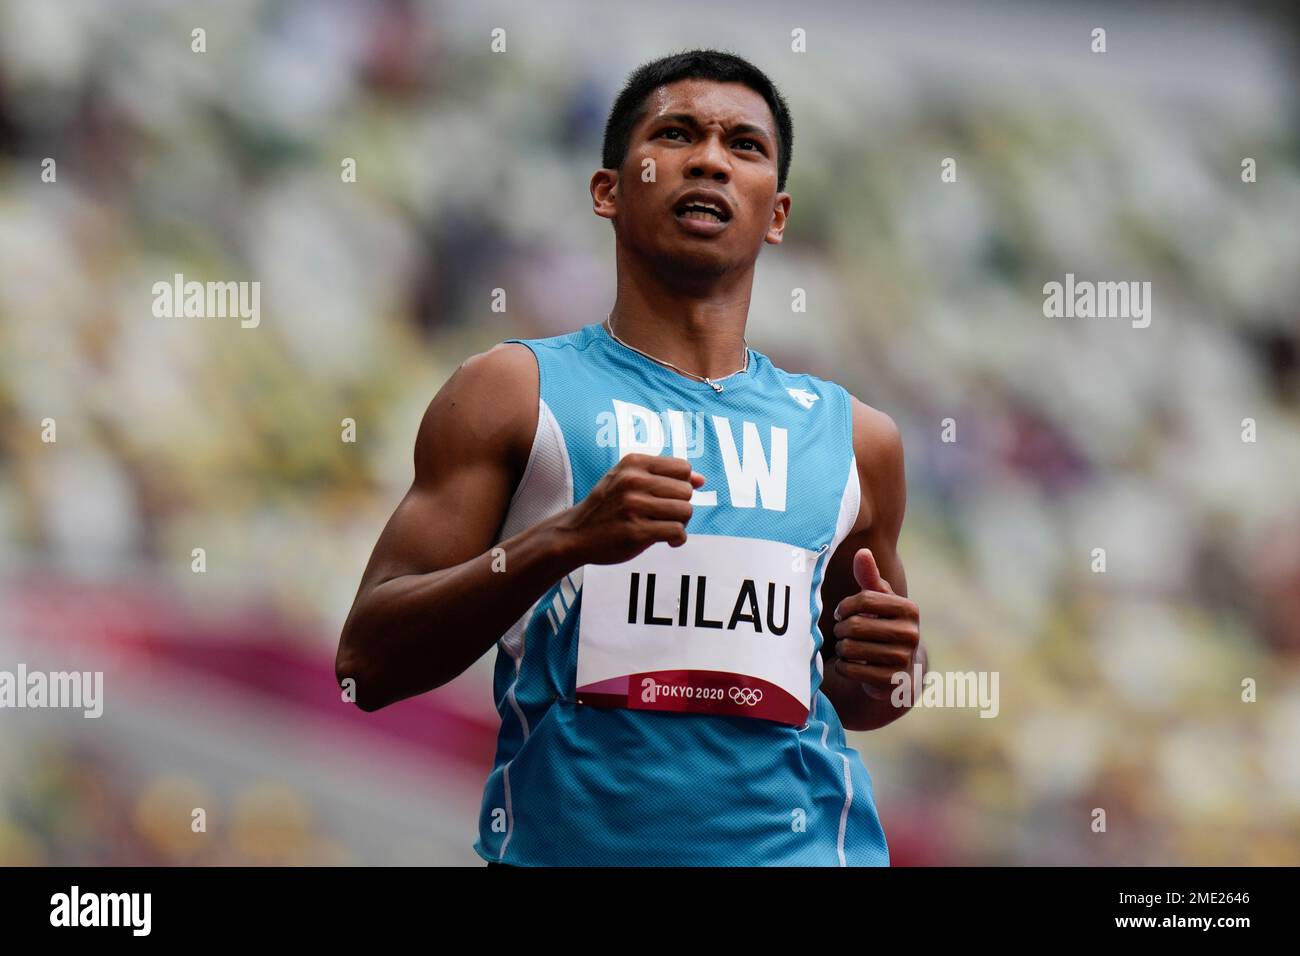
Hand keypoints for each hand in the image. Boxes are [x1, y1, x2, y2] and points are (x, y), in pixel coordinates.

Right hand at [557, 453, 705, 565]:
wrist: (574, 534)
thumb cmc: (607, 506)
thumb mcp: (626, 479)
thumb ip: (663, 475)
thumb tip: (701, 479)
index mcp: (633, 463)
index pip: (683, 468)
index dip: (683, 485)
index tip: (670, 497)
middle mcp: (633, 481)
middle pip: (686, 491)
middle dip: (681, 506)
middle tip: (665, 515)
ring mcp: (634, 506)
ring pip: (685, 511)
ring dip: (680, 523)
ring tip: (665, 527)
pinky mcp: (636, 531)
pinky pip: (677, 531)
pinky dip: (677, 539)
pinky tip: (666, 540)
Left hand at [832, 548, 920, 700]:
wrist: (899, 668)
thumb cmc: (883, 625)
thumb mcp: (879, 600)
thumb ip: (869, 577)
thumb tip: (862, 552)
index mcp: (910, 609)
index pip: (865, 599)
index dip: (845, 606)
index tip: (840, 612)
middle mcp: (912, 634)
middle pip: (856, 625)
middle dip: (841, 629)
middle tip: (841, 632)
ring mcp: (904, 659)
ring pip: (852, 648)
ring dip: (841, 648)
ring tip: (845, 647)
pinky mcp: (892, 681)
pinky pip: (852, 670)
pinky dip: (843, 666)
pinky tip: (847, 663)